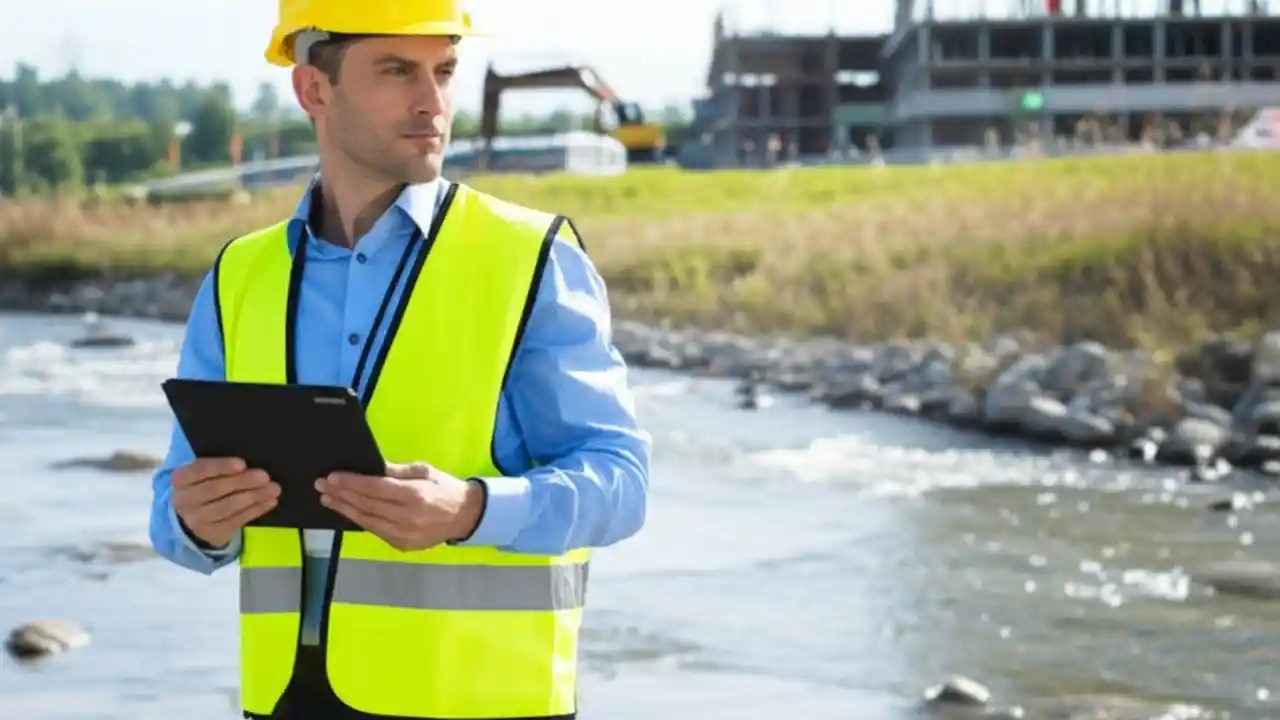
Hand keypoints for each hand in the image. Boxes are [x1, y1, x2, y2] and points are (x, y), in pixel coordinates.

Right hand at [171, 457, 280, 548]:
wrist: (195, 516)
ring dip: (253, 497)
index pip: (199, 470)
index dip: (221, 467)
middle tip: (264, 476)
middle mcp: (184, 500)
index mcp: (181, 478)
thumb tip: (249, 464)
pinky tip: (269, 502)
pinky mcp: (212, 533)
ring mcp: (197, 520)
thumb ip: (220, 467)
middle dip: (242, 482)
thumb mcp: (204, 473)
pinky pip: (236, 521)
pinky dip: (256, 510)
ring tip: (273, 489)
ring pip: (227, 507)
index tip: (242, 464)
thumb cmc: (205, 485)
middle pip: (215, 489)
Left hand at [315, 462, 483, 551]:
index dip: (351, 483)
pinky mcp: (402, 545)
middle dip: (341, 495)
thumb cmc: (444, 488)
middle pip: (366, 505)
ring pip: (367, 521)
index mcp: (415, 495)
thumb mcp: (424, 471)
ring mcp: (404, 535)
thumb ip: (397, 471)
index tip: (332, 477)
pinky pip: (375, 531)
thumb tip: (371, 468)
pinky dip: (359, 520)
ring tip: (327, 499)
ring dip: (344, 509)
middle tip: (321, 486)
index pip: (375, 489)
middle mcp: (408, 517)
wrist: (466, 516)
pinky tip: (347, 511)